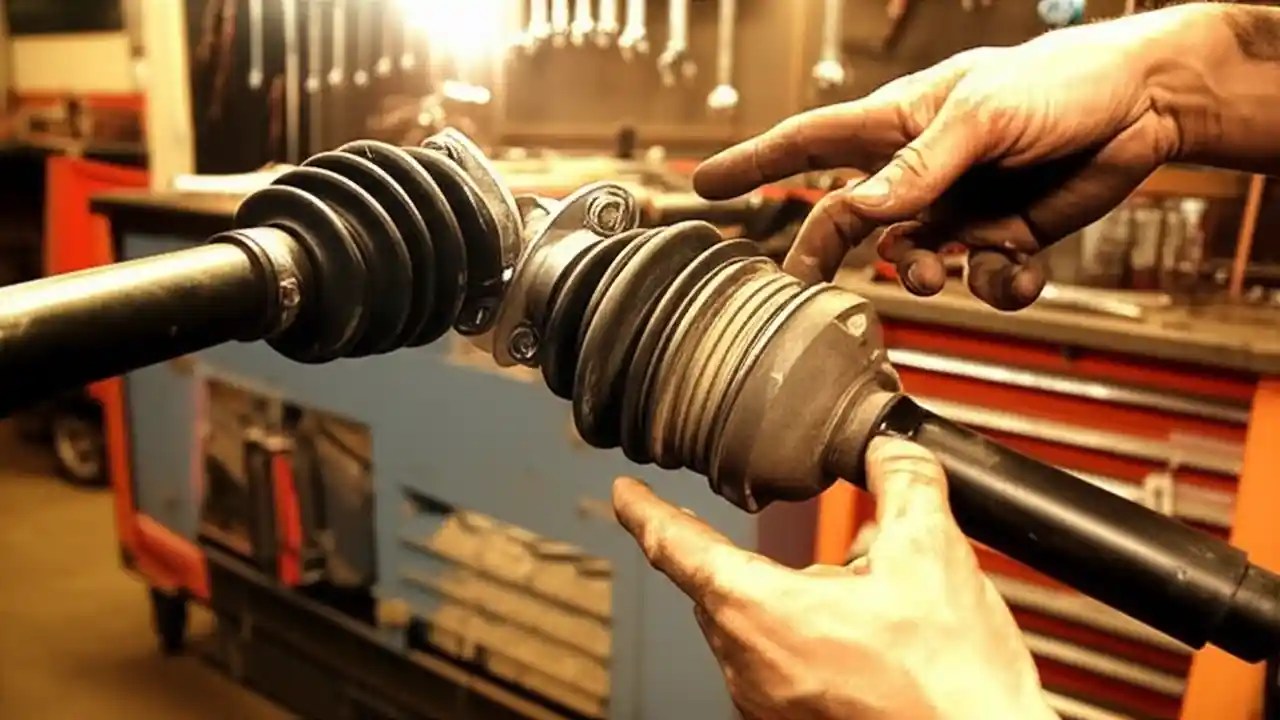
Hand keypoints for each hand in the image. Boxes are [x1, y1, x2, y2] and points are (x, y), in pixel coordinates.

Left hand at [612, 438, 1054, 719]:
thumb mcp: (932, 554)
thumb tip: (887, 448)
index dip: (644, 510)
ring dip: (787, 596)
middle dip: (751, 552)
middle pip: (720, 586)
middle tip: (799, 541)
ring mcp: (765, 702)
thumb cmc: (949, 683)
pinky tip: (862, 634)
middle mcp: (748, 664)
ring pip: (751, 624)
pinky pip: (775, 661)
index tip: (625, 492)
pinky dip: (804, 634)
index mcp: (759, 613)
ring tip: (858, 594)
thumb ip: (902, 482)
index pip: (675, 546)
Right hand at [693, 7, 1208, 308]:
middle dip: (828, 257)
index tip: (704, 184)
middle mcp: (920, 172)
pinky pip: (982, 282)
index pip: (807, 144)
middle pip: (850, 223)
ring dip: (931, 276)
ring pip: (918, 263)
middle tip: (808, 289)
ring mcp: (960, 208)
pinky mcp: (1004, 237)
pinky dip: (997, 287)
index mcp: (898, 126)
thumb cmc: (1057, 83)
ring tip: (953, 270)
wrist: (1143, 106)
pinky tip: (1017, 269)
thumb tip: (863, 213)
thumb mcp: (981, 115)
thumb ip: (920, 167)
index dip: (753, 164)